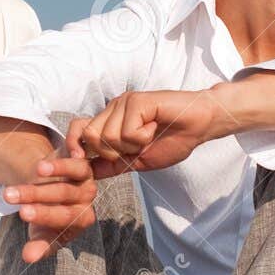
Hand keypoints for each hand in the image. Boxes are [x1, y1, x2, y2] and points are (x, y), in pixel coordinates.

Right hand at [2, 150, 97, 263]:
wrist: (52, 190)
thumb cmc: (46, 215)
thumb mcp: (41, 232)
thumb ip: (39, 245)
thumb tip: (28, 258)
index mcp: (81, 221)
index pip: (63, 220)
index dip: (43, 216)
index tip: (22, 213)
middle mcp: (86, 201)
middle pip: (63, 196)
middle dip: (36, 195)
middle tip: (10, 195)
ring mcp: (87, 181)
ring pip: (72, 175)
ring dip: (56, 171)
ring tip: (36, 169)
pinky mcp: (83, 164)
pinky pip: (77, 160)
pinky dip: (66, 158)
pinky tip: (49, 158)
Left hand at [68, 89, 220, 174]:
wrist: (199, 126)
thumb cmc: (172, 141)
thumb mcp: (136, 161)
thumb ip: (112, 165)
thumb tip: (87, 174)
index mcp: (110, 121)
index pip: (78, 129)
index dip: (75, 144)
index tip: (80, 160)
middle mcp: (113, 109)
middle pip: (91, 137)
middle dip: (113, 152)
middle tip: (136, 147)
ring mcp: (124, 103)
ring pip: (108, 136)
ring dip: (132, 145)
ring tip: (149, 135)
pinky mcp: (136, 101)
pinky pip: (127, 131)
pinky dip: (143, 137)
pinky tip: (154, 127)